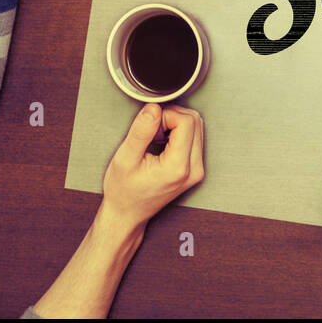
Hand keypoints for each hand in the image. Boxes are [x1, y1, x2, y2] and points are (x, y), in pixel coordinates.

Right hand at [100, 104, 204, 231]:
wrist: (128, 214)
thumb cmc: (124, 192)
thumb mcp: (125, 158)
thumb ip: (141, 131)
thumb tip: (153, 108)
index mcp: (178, 167)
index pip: (186, 121)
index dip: (166, 115)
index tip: (150, 126)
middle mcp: (193, 169)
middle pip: (195, 121)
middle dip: (172, 117)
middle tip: (151, 132)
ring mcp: (197, 170)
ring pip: (197, 127)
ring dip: (175, 124)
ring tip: (155, 139)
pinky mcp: (195, 169)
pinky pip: (195, 138)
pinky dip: (179, 133)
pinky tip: (162, 143)